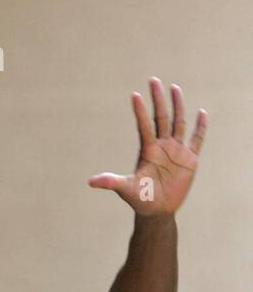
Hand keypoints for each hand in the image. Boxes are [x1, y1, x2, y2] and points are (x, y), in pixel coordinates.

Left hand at [89, 78, 206, 216]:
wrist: (157, 211)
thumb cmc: (140, 199)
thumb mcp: (125, 189)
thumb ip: (111, 182)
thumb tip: (90, 182)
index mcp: (147, 150)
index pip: (144, 125)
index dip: (140, 111)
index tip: (135, 95)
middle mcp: (162, 146)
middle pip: (161, 117)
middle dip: (158, 99)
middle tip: (153, 80)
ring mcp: (176, 151)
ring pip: (178, 123)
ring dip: (178, 106)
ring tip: (174, 87)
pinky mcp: (190, 159)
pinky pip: (197, 140)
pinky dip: (200, 127)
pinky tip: (202, 113)